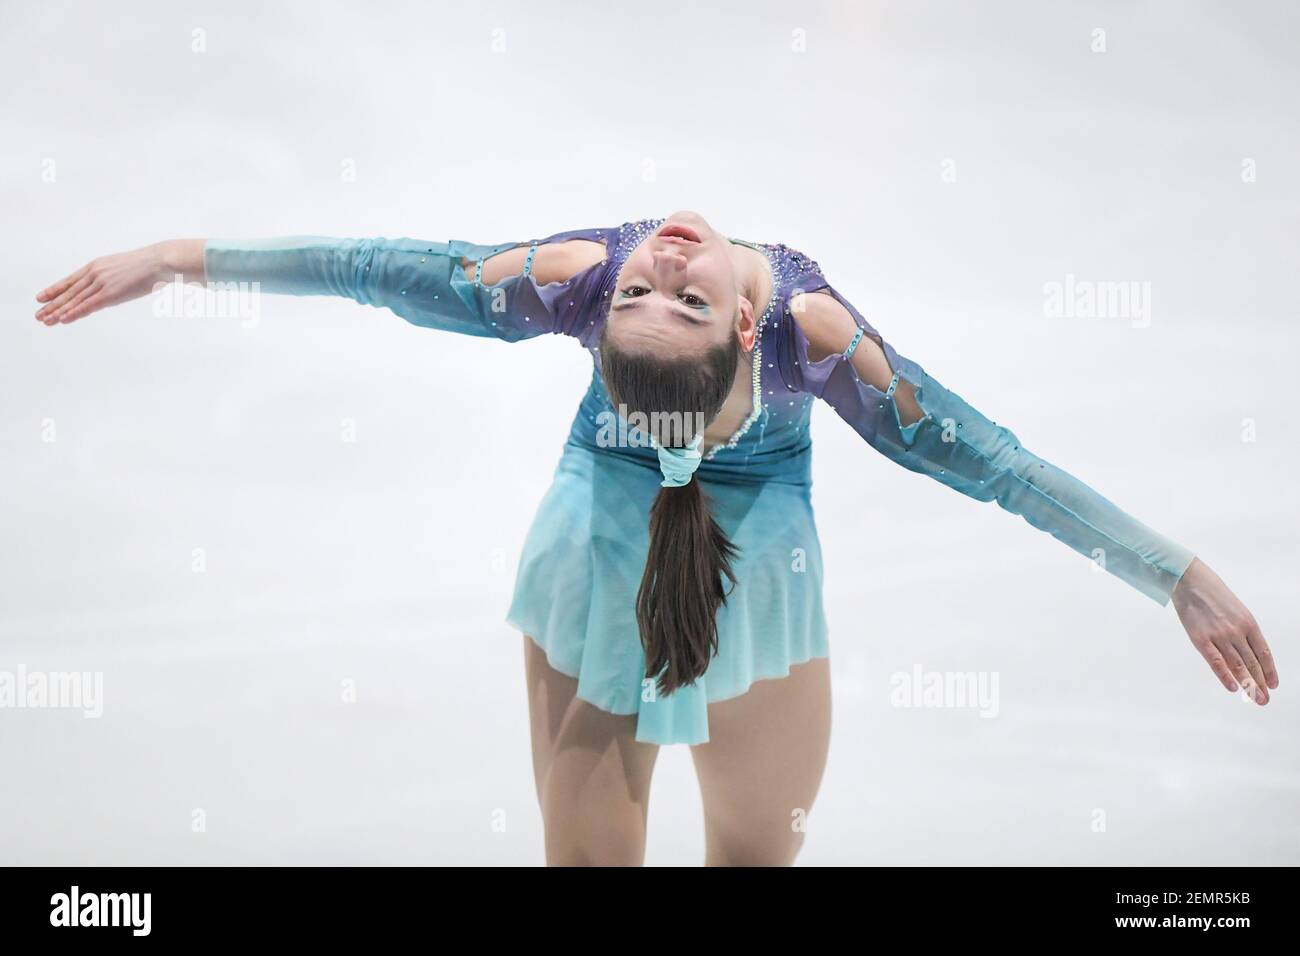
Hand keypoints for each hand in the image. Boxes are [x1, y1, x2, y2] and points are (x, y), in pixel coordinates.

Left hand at [35, 240, 198, 325]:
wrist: (160, 261)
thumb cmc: (149, 265)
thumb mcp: (125, 268)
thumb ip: (114, 277)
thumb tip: (113, 286)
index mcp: (97, 266)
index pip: (70, 280)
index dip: (54, 290)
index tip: (41, 298)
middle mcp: (95, 273)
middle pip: (69, 292)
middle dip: (52, 304)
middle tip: (38, 315)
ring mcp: (102, 283)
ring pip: (75, 300)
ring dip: (58, 311)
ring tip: (45, 320)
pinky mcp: (111, 293)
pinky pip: (88, 305)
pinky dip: (74, 313)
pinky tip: (63, 319)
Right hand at [1171, 557, 1277, 704]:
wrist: (1189, 580)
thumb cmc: (1211, 593)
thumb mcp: (1235, 609)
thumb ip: (1241, 630)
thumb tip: (1246, 652)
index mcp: (1248, 623)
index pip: (1264, 653)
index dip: (1269, 671)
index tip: (1272, 685)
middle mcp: (1237, 631)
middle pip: (1252, 663)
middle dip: (1260, 683)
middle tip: (1264, 699)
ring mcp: (1219, 636)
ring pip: (1238, 666)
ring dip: (1248, 685)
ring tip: (1254, 698)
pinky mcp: (1200, 639)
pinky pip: (1216, 662)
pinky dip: (1225, 677)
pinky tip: (1234, 688)